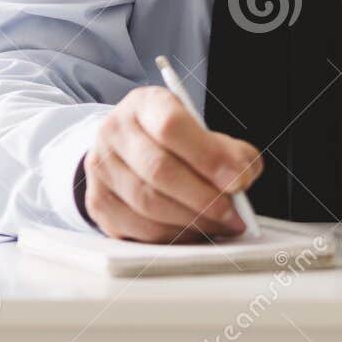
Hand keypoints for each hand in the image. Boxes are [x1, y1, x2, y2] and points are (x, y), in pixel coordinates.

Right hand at [82, 85, 262, 242]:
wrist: (129, 148)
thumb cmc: (175, 140)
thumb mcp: (203, 131)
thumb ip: (230, 151)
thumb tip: (243, 177)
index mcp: (145, 104)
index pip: (172, 127)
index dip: (209, 157)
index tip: (239, 181)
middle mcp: (115, 131)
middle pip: (159, 170)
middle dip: (204, 197)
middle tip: (234, 214)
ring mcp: (101, 168)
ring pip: (147, 204)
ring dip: (192, 221)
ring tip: (221, 224)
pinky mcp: (98, 202)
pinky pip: (137, 229)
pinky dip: (173, 237)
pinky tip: (195, 233)